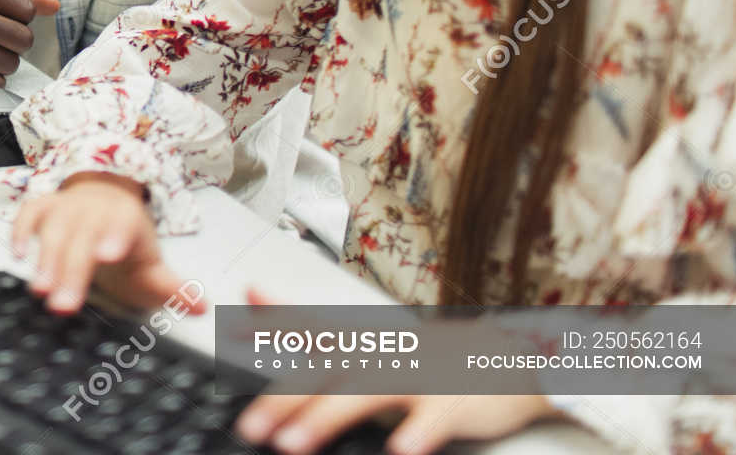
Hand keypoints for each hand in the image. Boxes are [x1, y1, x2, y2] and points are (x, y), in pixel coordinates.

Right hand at [11, 171, 201, 314]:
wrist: (105, 201)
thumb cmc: (127, 242)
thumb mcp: (153, 266)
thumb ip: (173, 288)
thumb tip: (202, 307)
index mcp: (127, 218)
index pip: (122, 223)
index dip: (115, 235)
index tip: (109, 255)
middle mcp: (96, 208)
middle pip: (83, 235)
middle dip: (72, 270)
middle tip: (64, 305)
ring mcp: (68, 205)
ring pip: (55, 226)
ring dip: (45, 258)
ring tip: (41, 290)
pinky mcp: (45, 206)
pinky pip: (30, 212)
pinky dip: (21, 229)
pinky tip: (18, 254)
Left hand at [232, 289, 558, 453]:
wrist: (506, 353)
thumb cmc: (426, 353)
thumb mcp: (367, 335)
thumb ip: (312, 326)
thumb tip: (253, 296)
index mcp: (361, 339)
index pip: (308, 329)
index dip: (269, 327)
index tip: (229, 328)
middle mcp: (382, 353)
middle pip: (325, 374)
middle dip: (284, 401)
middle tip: (251, 427)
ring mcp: (417, 376)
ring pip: (367, 395)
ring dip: (327, 418)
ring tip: (292, 444)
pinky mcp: (453, 403)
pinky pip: (434, 420)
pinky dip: (418, 433)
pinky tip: (400, 449)